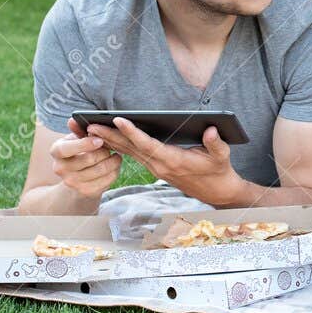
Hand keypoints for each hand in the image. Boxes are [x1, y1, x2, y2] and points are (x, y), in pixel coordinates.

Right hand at [50, 118, 123, 200]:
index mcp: (56, 151)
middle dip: (104, 151)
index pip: (67, 148)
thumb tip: (72, 120)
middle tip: (111, 147)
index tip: (100, 140)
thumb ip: (77, 129)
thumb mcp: (76, 139)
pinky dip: (115, 171)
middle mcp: (60, 169)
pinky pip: (107, 180)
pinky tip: (114, 165)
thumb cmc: (78, 151)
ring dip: (113, 161)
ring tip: (115, 155)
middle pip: (89, 159)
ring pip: (101, 169)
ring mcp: (72, 183)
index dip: (84, 144)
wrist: (75, 178)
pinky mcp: (86, 192)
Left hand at [86, 118, 247, 206]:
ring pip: (129, 152)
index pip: (148, 145)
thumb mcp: (222, 156)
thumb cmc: (218, 171)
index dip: (133, 132)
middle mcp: (160, 166)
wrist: (217, 192)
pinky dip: (119, 145)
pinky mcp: (156, 168)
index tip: (119, 120)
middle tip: (90, 124)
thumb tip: (211, 130)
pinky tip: (108, 138)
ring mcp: (156, 168)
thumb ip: (216, 143)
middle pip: (131, 149)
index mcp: (174, 161)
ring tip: (91, 128)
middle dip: (110, 136)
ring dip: (110, 141)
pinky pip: (133, 155)